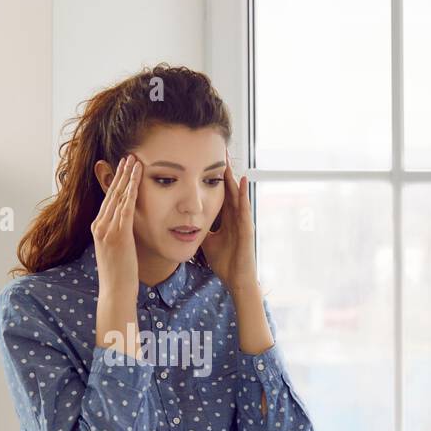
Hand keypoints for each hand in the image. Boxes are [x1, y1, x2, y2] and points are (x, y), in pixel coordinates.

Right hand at [91, 154, 140, 297]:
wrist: (115, 291)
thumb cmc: (119, 275)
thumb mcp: (116, 251)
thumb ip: (119, 236)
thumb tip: (128, 228)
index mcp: (98, 229)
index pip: (108, 200)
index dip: (115, 182)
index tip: (122, 168)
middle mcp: (99, 226)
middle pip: (111, 194)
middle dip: (120, 174)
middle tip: (128, 156)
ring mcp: (107, 230)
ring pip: (118, 196)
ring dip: (127, 177)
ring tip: (134, 160)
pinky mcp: (118, 235)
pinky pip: (125, 207)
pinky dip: (131, 190)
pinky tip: (136, 178)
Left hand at [200, 146, 257, 289]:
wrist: (237, 280)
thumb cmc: (224, 262)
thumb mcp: (207, 242)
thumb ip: (199, 230)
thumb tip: (183, 223)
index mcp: (227, 219)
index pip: (219, 194)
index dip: (213, 179)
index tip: (206, 161)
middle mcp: (236, 217)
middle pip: (229, 189)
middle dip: (224, 172)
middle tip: (219, 151)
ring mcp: (243, 221)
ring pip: (237, 194)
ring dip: (233, 177)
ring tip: (228, 159)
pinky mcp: (247, 229)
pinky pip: (245, 207)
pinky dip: (243, 193)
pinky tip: (241, 180)